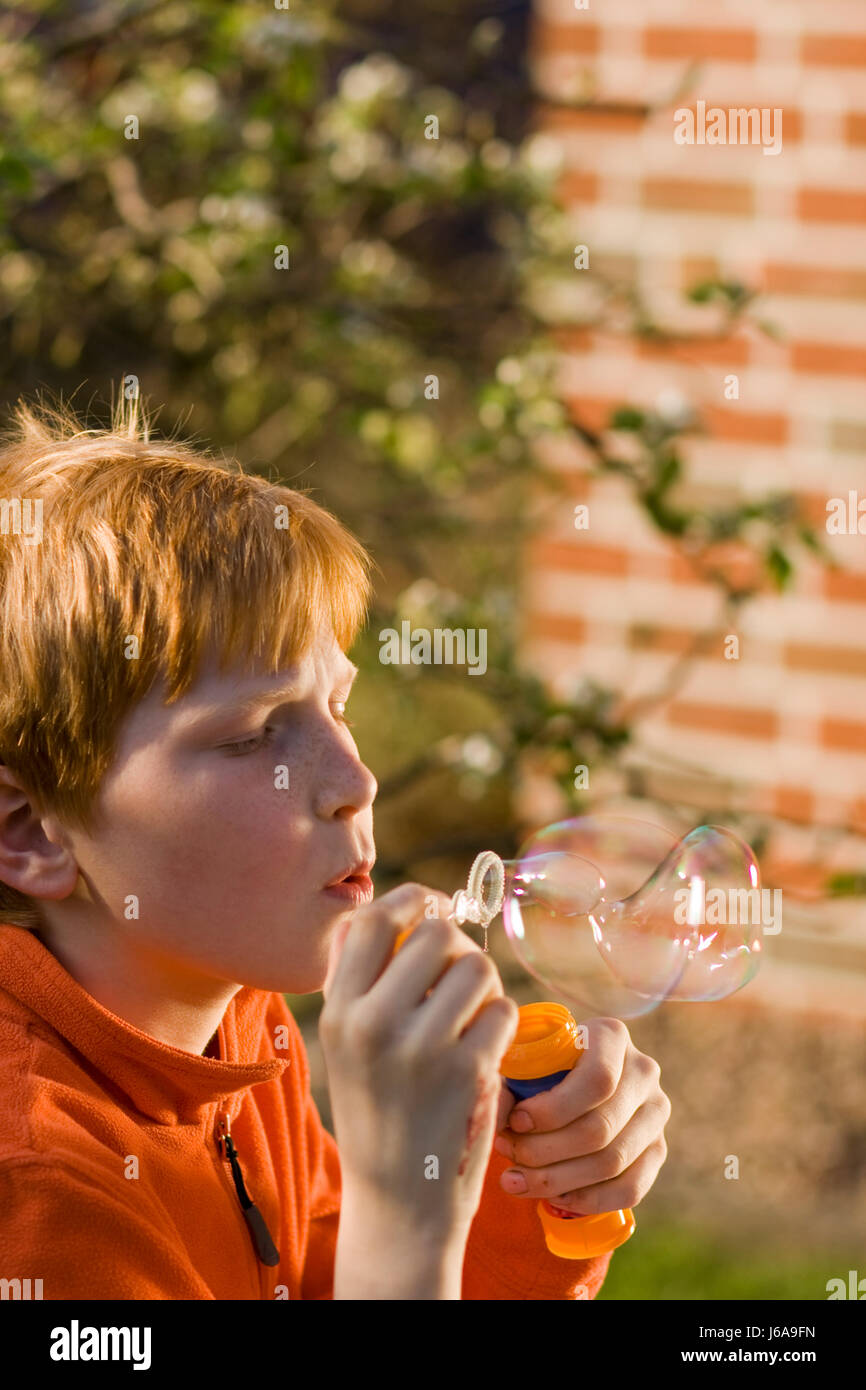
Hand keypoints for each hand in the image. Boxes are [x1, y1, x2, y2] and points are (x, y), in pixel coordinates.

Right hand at [320, 883, 518, 1244]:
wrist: (398, 1203)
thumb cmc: (379, 1112)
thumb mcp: (348, 1048)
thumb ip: (364, 983)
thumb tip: (401, 910)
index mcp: (339, 1012)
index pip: (375, 919)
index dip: (413, 900)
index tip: (433, 907)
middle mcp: (372, 1024)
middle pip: (435, 933)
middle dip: (458, 947)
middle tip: (458, 977)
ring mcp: (421, 1048)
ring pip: (477, 967)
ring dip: (485, 986)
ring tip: (474, 1016)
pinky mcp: (466, 1071)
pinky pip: (502, 1011)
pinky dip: (502, 1025)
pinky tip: (486, 1051)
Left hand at [491, 1017, 669, 1213]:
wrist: (571, 1078)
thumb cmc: (539, 1066)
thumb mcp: (523, 1060)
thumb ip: (508, 1082)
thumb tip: (499, 1118)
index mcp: (611, 1036)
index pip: (597, 1080)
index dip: (553, 1109)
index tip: (515, 1122)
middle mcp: (643, 1071)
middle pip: (600, 1128)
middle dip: (545, 1151)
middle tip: (507, 1154)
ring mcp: (655, 1112)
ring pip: (613, 1162)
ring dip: (558, 1180)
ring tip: (516, 1180)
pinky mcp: (658, 1149)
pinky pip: (631, 1188)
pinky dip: (589, 1200)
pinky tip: (554, 1197)